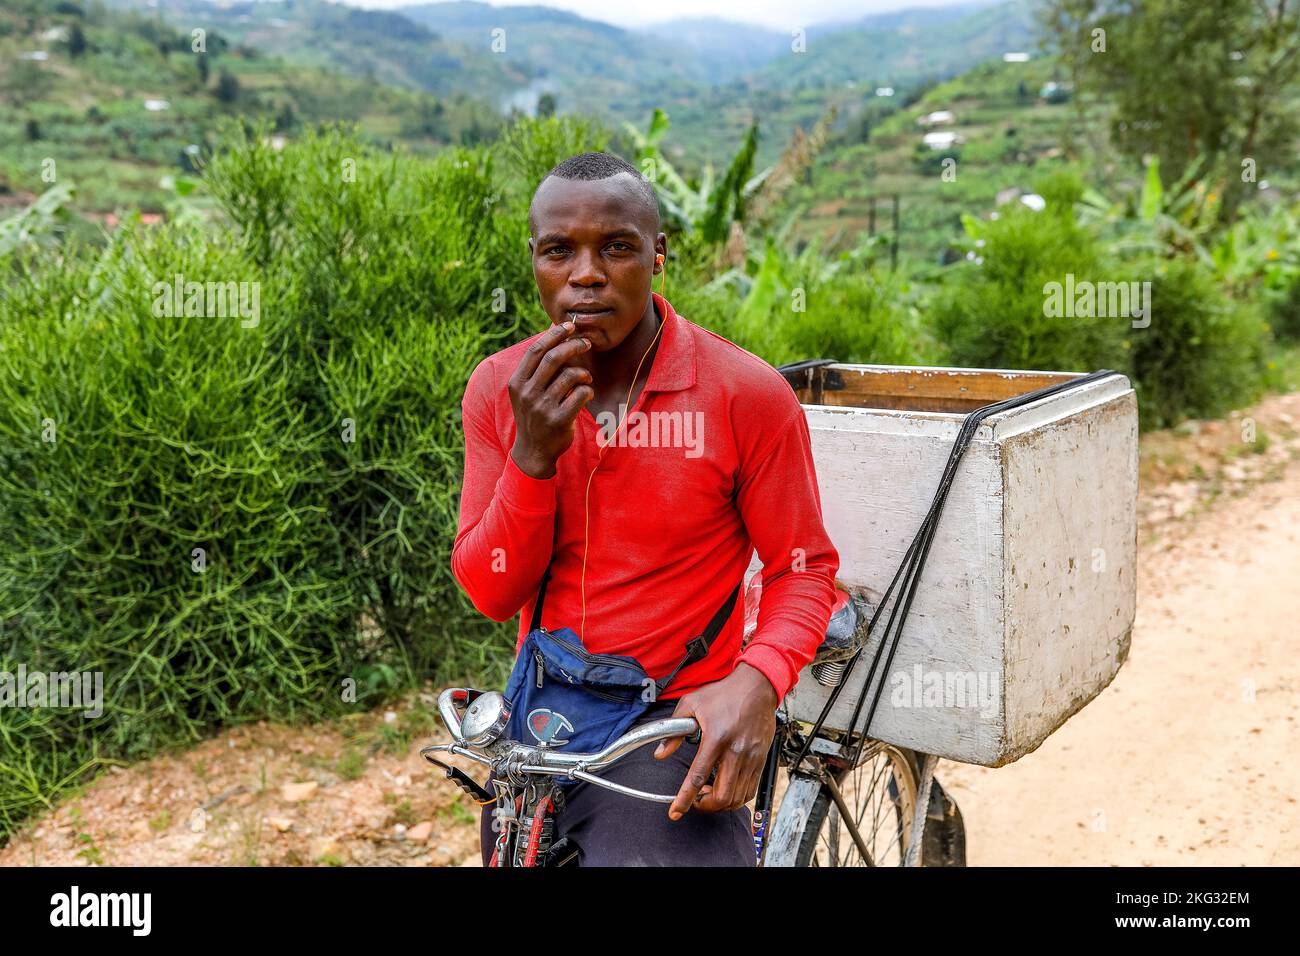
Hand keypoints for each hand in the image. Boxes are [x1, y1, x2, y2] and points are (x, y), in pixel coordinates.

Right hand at [507, 320, 594, 477]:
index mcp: (517, 382)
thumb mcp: (525, 392)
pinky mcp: (559, 420)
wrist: (532, 451)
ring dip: (583, 372)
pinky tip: (587, 394)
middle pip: (553, 358)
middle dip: (573, 345)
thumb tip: (555, 337)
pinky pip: (581, 395)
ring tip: (585, 377)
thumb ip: (536, 369)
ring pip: (570, 376)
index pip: (536, 350)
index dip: (554, 335)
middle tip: (586, 343)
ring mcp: (543, 407)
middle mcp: (528, 393)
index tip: (570, 326)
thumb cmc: (534, 415)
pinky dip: (588, 390)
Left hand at [654, 663, 778, 819]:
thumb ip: (672, 730)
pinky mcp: (761, 760)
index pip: (697, 776)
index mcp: (716, 737)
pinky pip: (750, 790)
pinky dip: (736, 798)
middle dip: (705, 806)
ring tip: (709, 793)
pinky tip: (726, 788)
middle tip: (696, 799)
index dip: (685, 798)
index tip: (675, 812)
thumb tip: (660, 753)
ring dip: (721, 804)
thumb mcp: (691, 703)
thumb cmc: (725, 693)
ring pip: (737, 798)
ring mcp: (751, 757)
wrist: (757, 686)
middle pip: (722, 796)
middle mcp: (736, 751)